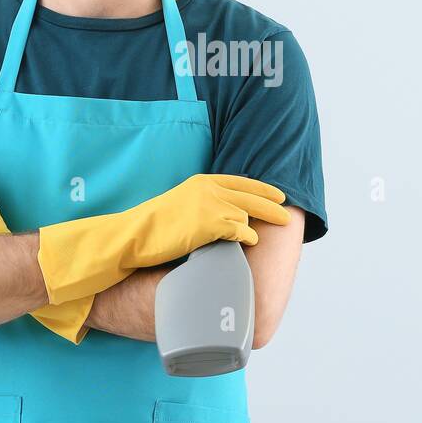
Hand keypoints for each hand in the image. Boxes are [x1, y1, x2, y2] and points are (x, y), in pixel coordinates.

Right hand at [36, 173, 290, 304]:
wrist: (134, 235)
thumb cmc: (153, 227)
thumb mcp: (179, 205)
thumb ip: (200, 204)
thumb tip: (217, 216)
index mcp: (201, 183)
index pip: (239, 181)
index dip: (261, 188)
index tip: (276, 193)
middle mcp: (208, 190)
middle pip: (250, 194)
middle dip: (271, 202)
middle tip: (286, 211)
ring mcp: (209, 206)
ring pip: (248, 211)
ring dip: (262, 220)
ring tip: (278, 226)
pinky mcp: (209, 225)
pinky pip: (239, 229)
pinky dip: (248, 235)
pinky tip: (252, 241)